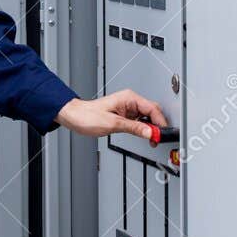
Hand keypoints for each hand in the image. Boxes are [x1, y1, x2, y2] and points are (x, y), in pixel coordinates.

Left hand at [54, 89, 169, 143]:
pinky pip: (139, 121)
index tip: (161, 133)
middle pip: (152, 112)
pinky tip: (143, 135)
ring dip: (150, 127)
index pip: (152, 108)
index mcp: (129, 98)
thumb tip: (149, 132)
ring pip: (147, 117)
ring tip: (151, 139)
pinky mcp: (124, 115)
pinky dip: (143, 128)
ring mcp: (127, 108)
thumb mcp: (113, 124)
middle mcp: (130, 101)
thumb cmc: (88, 116)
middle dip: (157, 125)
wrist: (74, 116)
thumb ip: (134, 128)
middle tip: (157, 138)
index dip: (160, 122)